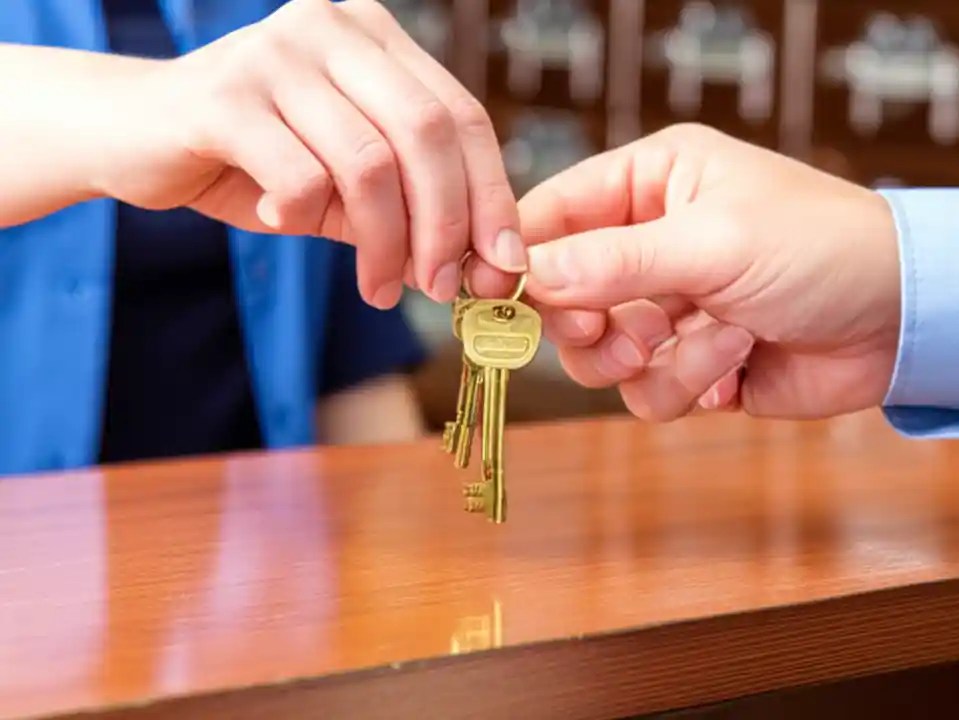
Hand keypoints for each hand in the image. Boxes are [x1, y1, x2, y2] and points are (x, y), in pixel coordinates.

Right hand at [94, 0, 523, 307]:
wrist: (130, 135)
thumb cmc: (254, 160)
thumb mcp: (348, 186)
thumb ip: (411, 212)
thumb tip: (488, 270)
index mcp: (375, 37)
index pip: (462, 115)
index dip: (492, 196)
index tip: (505, 267)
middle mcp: (332, 27)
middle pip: (428, 133)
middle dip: (447, 225)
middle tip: (444, 289)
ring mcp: (276, 53)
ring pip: (370, 163)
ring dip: (386, 244)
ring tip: (379, 289)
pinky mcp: (225, 97)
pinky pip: (301, 177)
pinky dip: (307, 218)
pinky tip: (288, 223)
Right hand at [516, 124, 901, 421]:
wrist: (907, 319)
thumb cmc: (824, 247)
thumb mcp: (713, 242)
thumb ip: (615, 262)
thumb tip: (527, 276)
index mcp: (652, 183)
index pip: (553, 215)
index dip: (521, 258)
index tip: (496, 297)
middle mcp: (653, 244)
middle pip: (563, 298)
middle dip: (589, 324)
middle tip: (619, 333)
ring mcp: (673, 308)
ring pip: (603, 357)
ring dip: (653, 359)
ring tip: (708, 337)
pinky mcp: (698, 366)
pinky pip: (651, 393)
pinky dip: (693, 382)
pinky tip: (742, 357)